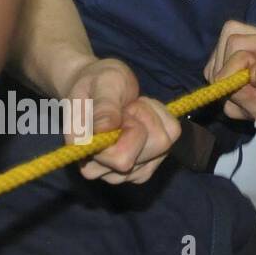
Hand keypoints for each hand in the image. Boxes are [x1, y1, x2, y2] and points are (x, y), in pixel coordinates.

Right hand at [69, 57, 180, 184]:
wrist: (99, 87)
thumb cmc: (97, 83)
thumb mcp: (101, 85)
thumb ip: (103, 106)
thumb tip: (105, 128)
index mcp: (83, 153)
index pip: (122, 158)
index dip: (132, 130)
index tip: (124, 111)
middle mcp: (101, 169)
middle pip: (149, 152)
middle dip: (144, 119)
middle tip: (126, 107)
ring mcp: (124, 171)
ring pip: (163, 146)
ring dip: (153, 119)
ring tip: (132, 109)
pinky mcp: (144, 164)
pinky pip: (172, 138)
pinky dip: (163, 119)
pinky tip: (144, 115)